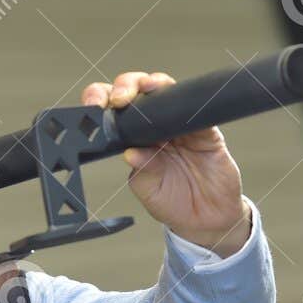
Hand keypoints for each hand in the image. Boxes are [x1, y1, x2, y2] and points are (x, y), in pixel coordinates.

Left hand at [84, 71, 251, 257]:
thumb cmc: (173, 203)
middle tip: (121, 98)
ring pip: (165, 91)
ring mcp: (180, 126)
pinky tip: (176, 103)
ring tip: (146, 88)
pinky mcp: (205, 130)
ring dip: (154, 84)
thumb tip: (130, 152)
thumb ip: (142, 171)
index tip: (94, 106)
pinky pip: (196, 109)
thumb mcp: (149, 191)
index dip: (103, 103)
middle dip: (126, 86)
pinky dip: (185, 102)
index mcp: (135, 141)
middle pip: (137, 93)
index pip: (115, 114)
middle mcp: (155, 128)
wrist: (208, 218)